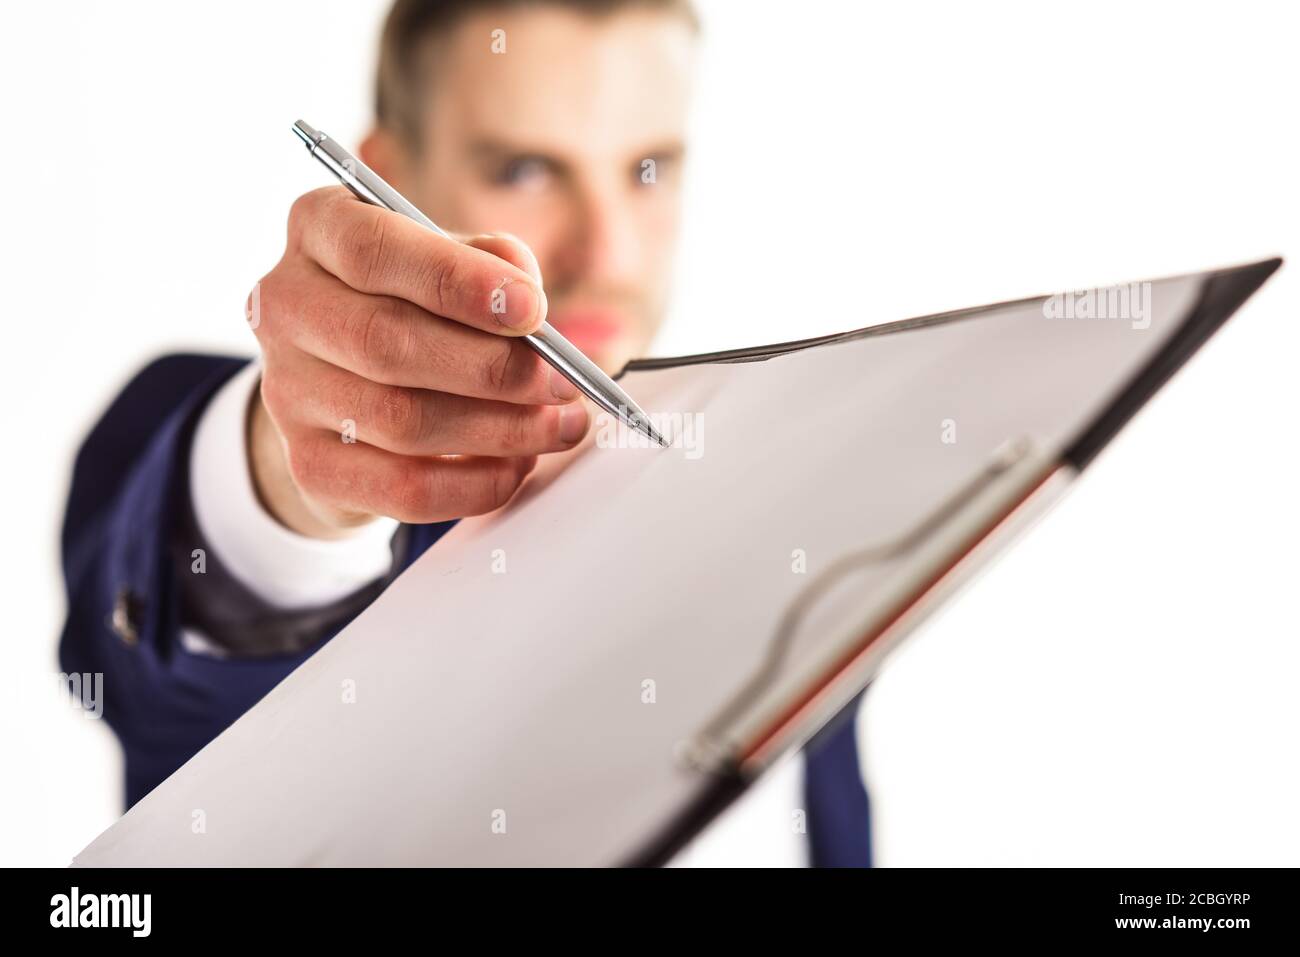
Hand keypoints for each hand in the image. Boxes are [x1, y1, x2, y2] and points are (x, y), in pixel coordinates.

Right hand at [245, 186, 588, 538]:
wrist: (350, 386)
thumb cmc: (414, 304)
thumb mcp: (449, 259)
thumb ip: (489, 262)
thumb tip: (526, 298)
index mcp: (319, 228)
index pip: (374, 249)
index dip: (458, 281)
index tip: (531, 309)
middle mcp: (286, 305)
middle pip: (388, 343)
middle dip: (494, 369)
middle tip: (561, 384)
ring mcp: (287, 391)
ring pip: (401, 420)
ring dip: (500, 430)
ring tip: (556, 426)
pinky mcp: (309, 465)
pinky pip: (402, 487)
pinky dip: (475, 483)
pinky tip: (516, 465)